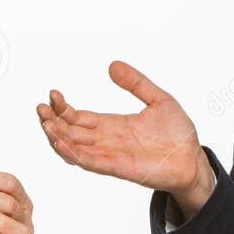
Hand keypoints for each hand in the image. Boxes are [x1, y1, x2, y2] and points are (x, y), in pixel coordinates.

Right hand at [37, 61, 215, 217]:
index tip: (53, 93)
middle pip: (70, 131)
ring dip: (56, 136)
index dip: (63, 107)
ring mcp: (109, 155)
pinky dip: (72, 153)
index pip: (78, 117)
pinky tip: (61, 142)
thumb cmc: (178, 135)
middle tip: (40, 106)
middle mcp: (106, 141)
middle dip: (52, 120)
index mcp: (112, 125)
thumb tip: (112, 65)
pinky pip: (88, 162)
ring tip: (45, 122)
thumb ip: (135, 83)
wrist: (193, 159)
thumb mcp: (157, 99)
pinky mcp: (116, 167)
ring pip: (73, 147)